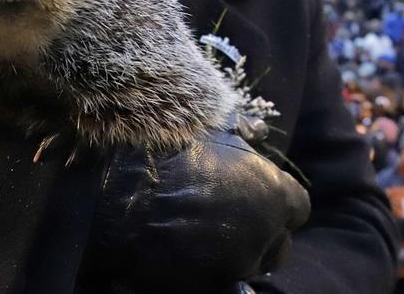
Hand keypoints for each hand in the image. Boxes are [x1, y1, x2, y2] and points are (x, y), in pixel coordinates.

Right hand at [77, 129, 310, 292]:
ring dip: (230, 253)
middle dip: (260, 234)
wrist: (106, 184)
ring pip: (245, 267)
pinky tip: (179, 251)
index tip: (255, 194)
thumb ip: (241, 133)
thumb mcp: (208, 126)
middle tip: (228, 217)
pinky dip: (203, 270)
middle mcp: (259, 236)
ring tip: (197, 232)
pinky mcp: (201, 288)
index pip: (298, 207)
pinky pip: (215, 282)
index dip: (276, 200)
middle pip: (278, 246)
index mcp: (271, 194)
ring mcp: (229, 267)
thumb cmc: (159, 144)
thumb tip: (258, 133)